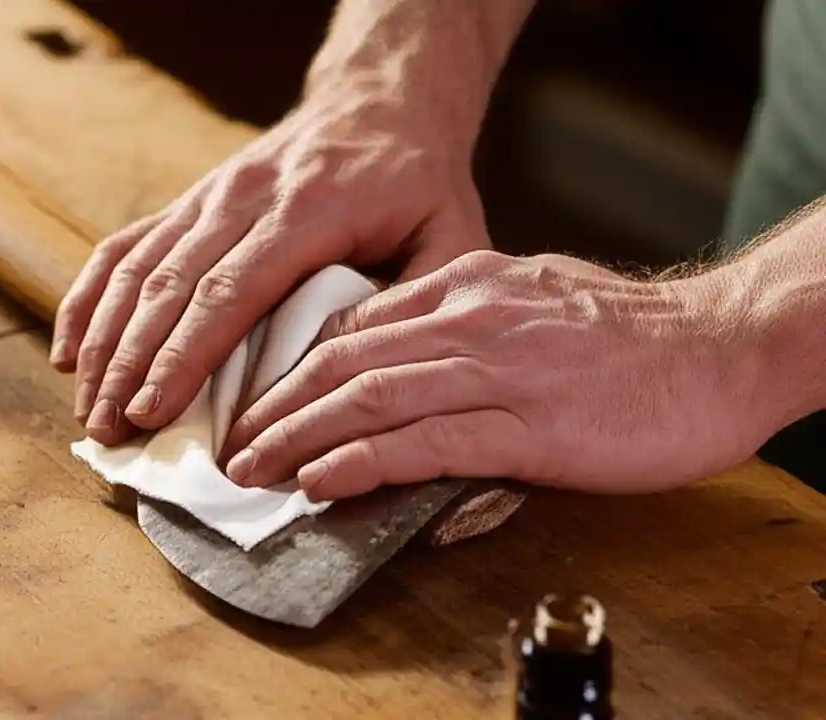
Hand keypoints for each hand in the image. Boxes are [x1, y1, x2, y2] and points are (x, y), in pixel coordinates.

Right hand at [51, 91, 488, 445]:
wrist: (378, 105)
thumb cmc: (418, 182)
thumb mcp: (451, 235)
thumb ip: (426, 304)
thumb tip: (384, 383)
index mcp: (306, 211)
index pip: (230, 291)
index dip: (184, 355)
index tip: (151, 410)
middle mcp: (242, 198)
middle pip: (168, 286)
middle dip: (130, 363)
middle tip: (109, 430)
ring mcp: (206, 197)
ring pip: (137, 268)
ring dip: (104, 341)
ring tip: (87, 407)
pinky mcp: (187, 202)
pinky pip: (123, 246)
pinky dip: (89, 298)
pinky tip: (70, 349)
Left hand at [219, 250, 773, 499]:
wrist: (724, 349)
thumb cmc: (632, 338)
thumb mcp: (534, 299)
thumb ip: (468, 322)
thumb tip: (410, 358)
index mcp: (467, 284)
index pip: (352, 325)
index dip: (292, 367)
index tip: (256, 401)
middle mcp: (470, 319)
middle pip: (342, 362)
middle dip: (275, 405)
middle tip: (232, 443)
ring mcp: (496, 370)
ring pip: (368, 398)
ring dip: (297, 435)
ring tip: (251, 467)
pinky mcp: (528, 425)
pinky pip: (424, 442)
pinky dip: (361, 461)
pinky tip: (320, 478)